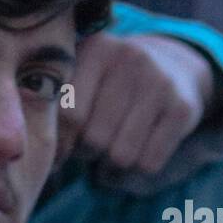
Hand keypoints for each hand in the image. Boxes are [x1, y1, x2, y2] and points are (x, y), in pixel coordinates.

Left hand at [58, 32, 212, 179]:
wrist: (171, 67)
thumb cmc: (106, 87)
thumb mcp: (79, 80)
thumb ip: (54, 107)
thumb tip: (39, 154)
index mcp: (96, 49)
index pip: (69, 115)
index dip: (62, 143)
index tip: (61, 151)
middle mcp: (130, 57)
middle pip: (95, 139)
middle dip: (87, 154)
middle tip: (89, 148)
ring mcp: (160, 81)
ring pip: (121, 156)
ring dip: (109, 168)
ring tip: (107, 154)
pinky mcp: (183, 108)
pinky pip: (148, 163)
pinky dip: (134, 173)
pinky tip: (131, 157)